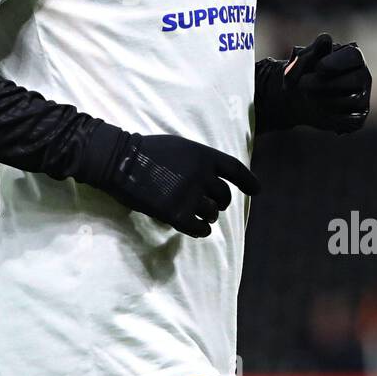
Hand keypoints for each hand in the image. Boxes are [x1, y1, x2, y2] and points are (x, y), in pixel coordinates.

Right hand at [97, 132, 260, 238]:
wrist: (120, 162)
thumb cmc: (146, 151)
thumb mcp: (179, 146)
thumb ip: (198, 160)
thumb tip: (212, 177)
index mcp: (204, 155)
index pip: (235, 170)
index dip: (248, 181)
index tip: (256, 191)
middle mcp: (202, 175)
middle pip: (224, 195)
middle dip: (221, 202)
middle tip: (212, 205)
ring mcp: (190, 195)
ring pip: (212, 213)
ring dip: (208, 215)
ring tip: (197, 213)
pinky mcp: (176, 214)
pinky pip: (199, 228)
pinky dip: (201, 229)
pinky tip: (197, 227)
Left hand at [278, 33, 370, 133]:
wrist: (296, 98)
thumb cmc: (302, 72)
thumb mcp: (301, 61)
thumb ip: (312, 51)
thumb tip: (325, 39)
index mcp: (352, 57)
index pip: (354, 57)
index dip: (337, 62)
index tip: (318, 68)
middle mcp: (362, 76)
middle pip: (356, 79)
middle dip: (328, 83)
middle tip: (302, 84)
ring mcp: (362, 98)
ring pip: (352, 100)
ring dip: (325, 98)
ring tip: (306, 95)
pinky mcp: (356, 118)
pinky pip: (349, 119)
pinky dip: (330, 116)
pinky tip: (316, 109)